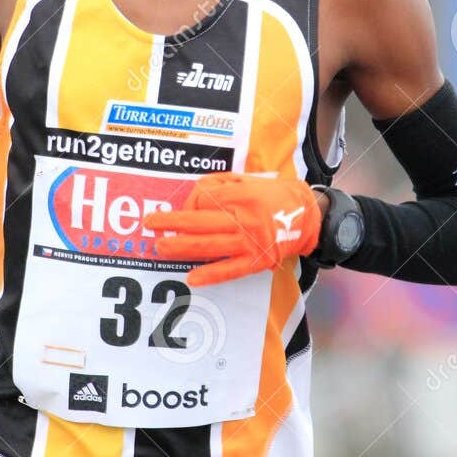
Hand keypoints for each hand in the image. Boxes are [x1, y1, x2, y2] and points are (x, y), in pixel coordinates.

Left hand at [142, 173, 320, 285]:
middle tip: (150, 226)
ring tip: (161, 248)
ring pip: (209, 245)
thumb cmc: (271, 196)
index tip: (183, 210)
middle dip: (171, 224)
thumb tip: (191, 202)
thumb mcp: (245, 180)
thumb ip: (218, 186)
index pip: (203, 200)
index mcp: (239, 195)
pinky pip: (229, 269)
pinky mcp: (256, 260)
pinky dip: (210, 274)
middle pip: (199, 222)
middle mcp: (242, 218)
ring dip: (182, 248)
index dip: (189, 205)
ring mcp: (248, 241)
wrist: (305, 215)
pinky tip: (191, 277)